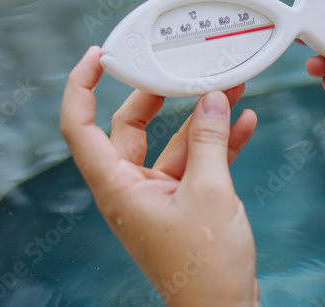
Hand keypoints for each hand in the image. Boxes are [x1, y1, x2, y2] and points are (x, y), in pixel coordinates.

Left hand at [60, 46, 259, 305]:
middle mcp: (129, 189)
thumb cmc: (205, 267)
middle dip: (157, 94)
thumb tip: (211, 98)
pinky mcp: (183, 204)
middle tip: (178, 67)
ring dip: (200, 118)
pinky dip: (218, 144)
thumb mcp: (210, 191)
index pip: (79, 127)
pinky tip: (244, 123)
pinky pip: (194, 163)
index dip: (81, 87)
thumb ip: (208, 139)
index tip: (98, 56)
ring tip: (230, 88)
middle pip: (130, 127)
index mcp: (116, 186)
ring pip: (171, 143)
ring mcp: (156, 197)